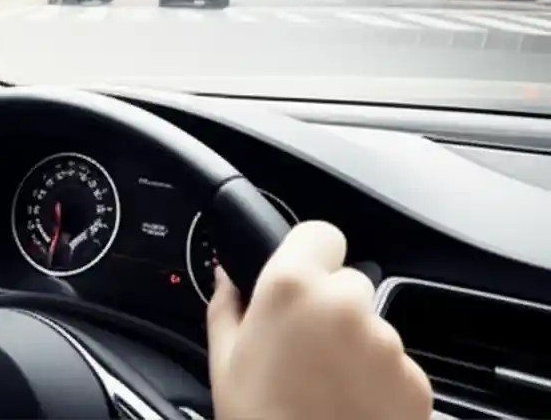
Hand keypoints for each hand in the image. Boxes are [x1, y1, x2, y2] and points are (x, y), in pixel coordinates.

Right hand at [207, 221, 432, 419]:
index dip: (310, 254)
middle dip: (331, 307)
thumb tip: (228, 276)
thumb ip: (228, 305)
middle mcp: (344, 306)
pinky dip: (378, 380)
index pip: (321, 233)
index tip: (301, 276)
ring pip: (373, 326)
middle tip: (305, 348)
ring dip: (355, 346)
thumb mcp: (223, 359)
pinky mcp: (414, 380)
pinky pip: (396, 364)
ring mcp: (385, 343)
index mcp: (290, 288)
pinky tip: (349, 404)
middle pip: (348, 283)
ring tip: (325, 385)